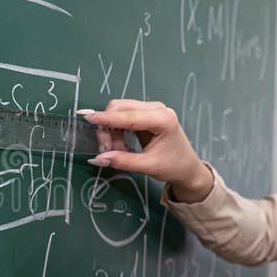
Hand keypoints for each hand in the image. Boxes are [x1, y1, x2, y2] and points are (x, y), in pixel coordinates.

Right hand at [79, 99, 212, 201]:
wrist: (187, 168)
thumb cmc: (173, 166)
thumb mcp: (148, 166)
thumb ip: (123, 161)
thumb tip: (99, 158)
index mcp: (163, 119)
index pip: (128, 116)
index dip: (107, 118)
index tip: (88, 117)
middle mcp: (157, 109)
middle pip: (120, 108)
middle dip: (107, 128)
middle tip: (105, 150)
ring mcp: (151, 109)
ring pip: (118, 112)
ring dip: (111, 132)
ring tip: (116, 151)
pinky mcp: (145, 114)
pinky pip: (122, 117)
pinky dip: (116, 131)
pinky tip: (121, 145)